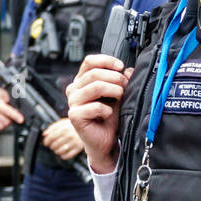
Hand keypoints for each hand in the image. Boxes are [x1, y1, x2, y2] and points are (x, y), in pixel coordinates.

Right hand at [0, 79, 24, 131]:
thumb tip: (16, 109)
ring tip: (4, 117)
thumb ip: (10, 101)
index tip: (21, 120)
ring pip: (1, 126)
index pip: (8, 111)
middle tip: (11, 115)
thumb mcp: (3, 93)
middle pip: (6, 121)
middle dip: (11, 119)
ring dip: (5, 123)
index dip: (16, 116)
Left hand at [41, 118, 83, 160]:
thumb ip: (52, 127)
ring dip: (56, 151)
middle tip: (51, 145)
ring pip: (60, 151)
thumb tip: (44, 134)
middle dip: (51, 146)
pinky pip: (67, 156)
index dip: (46, 142)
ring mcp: (74, 143)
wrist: (89, 127)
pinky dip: (63, 156)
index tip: (45, 143)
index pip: (51, 138)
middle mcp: (69, 136)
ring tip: (57, 149)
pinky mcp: (78, 149)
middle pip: (54, 145)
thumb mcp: (63, 122)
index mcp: (64, 128)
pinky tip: (63, 152)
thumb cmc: (73, 125)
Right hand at [66, 54, 133, 173]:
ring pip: (95, 87)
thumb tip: (128, 70)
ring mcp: (72, 103)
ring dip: (114, 91)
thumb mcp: (119, 95)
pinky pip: (94, 106)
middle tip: (126, 87)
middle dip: (115, 78)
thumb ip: (122, 81)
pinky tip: (108, 114)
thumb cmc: (110, 118)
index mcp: (82, 81)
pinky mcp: (74, 116)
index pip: (89, 62)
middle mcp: (74, 90)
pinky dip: (107, 110)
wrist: (108, 140)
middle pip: (94, 73)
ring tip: (120, 98)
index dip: (106, 61)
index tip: (121, 67)